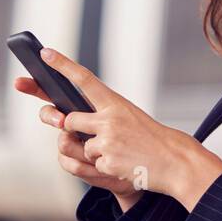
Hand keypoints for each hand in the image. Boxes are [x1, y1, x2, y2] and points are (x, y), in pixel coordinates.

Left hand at [21, 46, 221, 206]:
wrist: (175, 161)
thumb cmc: (153, 138)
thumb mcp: (131, 117)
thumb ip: (104, 115)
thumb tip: (71, 121)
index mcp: (116, 104)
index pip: (84, 79)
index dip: (62, 65)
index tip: (45, 53)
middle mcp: (109, 119)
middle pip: (71, 120)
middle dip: (74, 128)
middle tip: (97, 133)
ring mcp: (107, 141)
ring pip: (83, 146)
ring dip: (98, 152)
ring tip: (123, 152)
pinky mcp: (107, 162)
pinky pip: (94, 165)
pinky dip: (107, 167)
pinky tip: (125, 164)